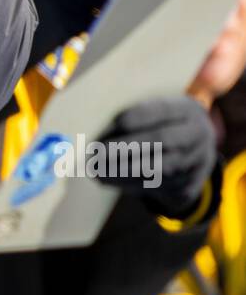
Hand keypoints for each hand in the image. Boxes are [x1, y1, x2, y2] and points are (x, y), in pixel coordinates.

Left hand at [97, 96, 216, 217]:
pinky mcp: (187, 188)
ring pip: (159, 170)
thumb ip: (134, 110)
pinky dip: (129, 184)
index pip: (163, 111)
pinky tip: (108, 180)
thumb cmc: (165, 121)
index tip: (110, 123)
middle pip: (162, 141)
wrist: (198, 147)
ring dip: (123, 171)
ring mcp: (196, 164)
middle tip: (96, 151)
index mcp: (189, 110)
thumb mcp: (159, 106)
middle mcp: (197, 137)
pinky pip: (157, 188)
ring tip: (96, 171)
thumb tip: (97, 123)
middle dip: (126, 147)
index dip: (136, 118)